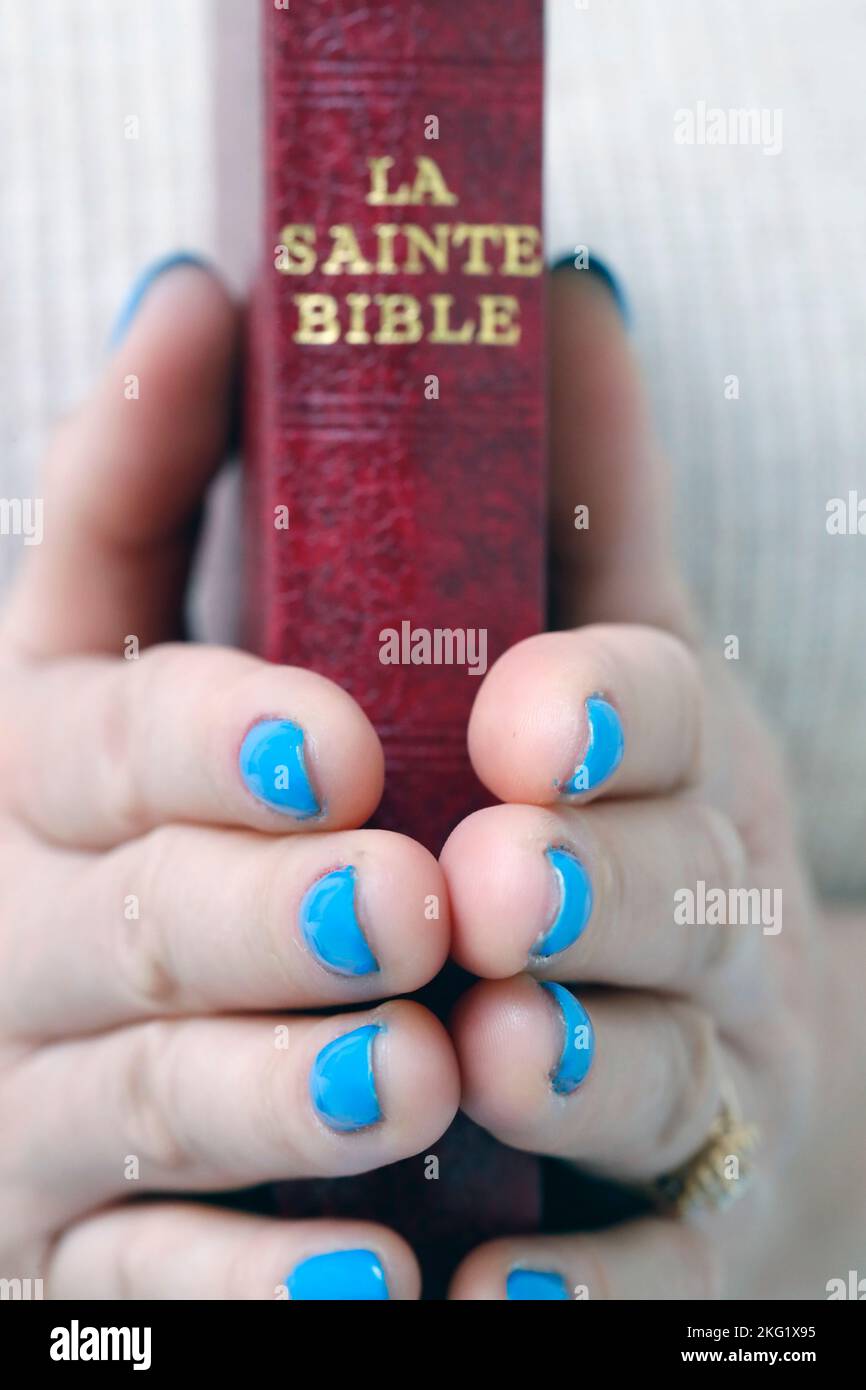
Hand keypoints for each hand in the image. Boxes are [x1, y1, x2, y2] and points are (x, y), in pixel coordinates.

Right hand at [0, 263, 458, 1299]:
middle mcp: (19, 927)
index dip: (201, 732)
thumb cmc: (188, 816)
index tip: (337, 743)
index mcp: (39, 773)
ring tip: (418, 1071)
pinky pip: (151, 1277)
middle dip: (264, 915)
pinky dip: (258, 1278)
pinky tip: (377, 1273)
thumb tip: (192, 291)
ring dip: (284, 1089)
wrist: (161, 1025)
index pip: (86, 727)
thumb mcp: (152, 650)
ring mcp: (30, 1103)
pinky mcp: (70, 1248)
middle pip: (123, 916)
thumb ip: (147, 491)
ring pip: (147, 1093)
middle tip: (411, 907)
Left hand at [440, 265, 833, 1299]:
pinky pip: (642, 1266)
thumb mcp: (622, 663)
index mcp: (673, 768)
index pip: (666, 711)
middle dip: (592, 885)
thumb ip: (584, 507)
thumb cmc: (643, 838)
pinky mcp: (686, 1229)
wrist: (751, 1064)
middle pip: (670, 893)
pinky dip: (579, 1282)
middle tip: (496, 882)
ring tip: (494, 1054)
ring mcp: (706, 1078)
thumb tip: (562, 292)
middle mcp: (705, 920)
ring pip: (655, 1068)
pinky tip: (487, 1296)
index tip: (525, 720)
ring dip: (582, 1063)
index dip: (611, 711)